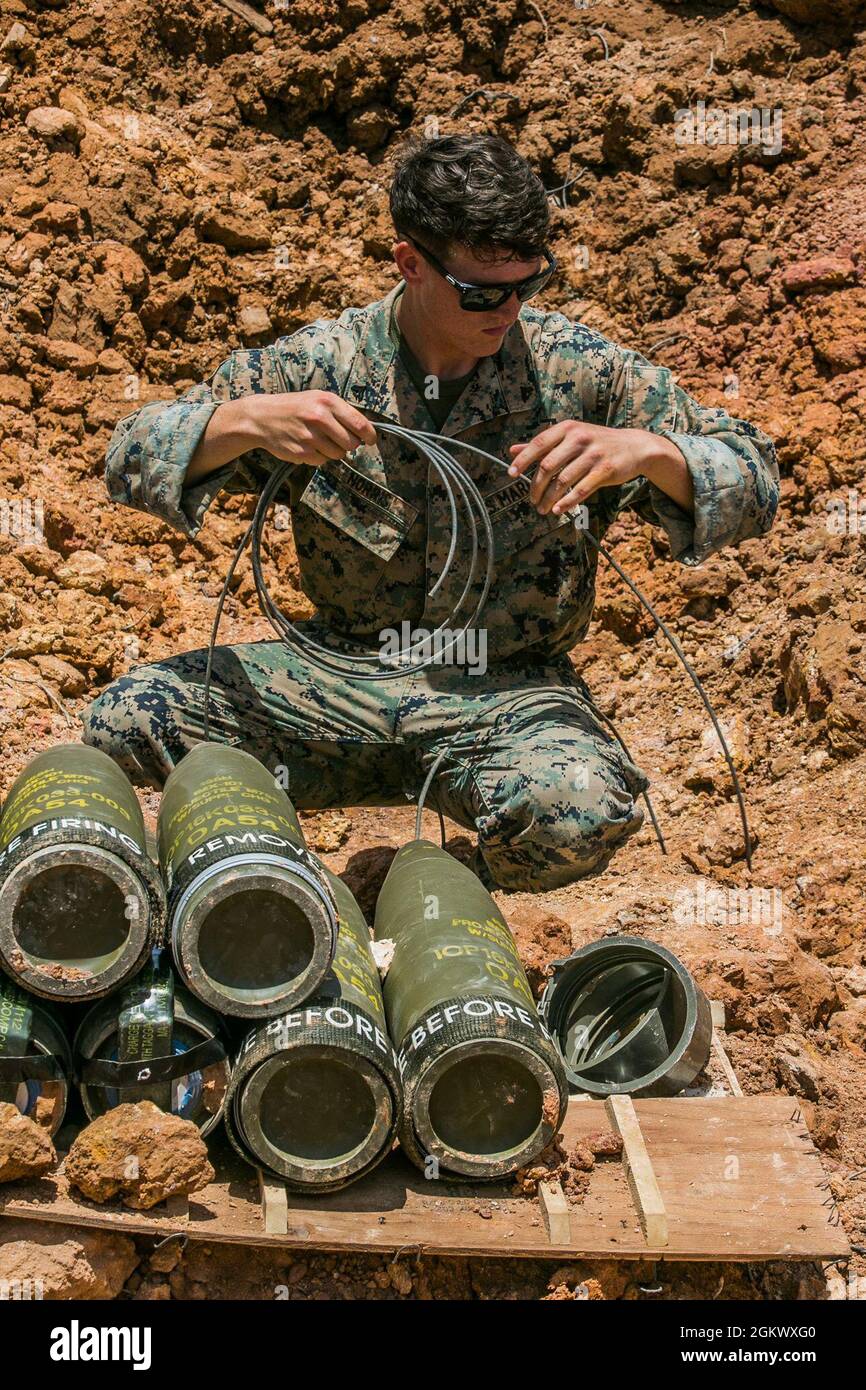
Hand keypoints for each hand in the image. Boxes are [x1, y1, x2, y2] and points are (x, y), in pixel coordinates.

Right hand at [188, 390, 376, 483]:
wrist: (261, 417)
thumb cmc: (295, 407)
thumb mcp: (317, 399)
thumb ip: (341, 412)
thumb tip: (365, 431)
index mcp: (327, 401)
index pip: (360, 424)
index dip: (369, 436)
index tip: (371, 441)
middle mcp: (320, 418)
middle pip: (351, 443)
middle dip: (348, 444)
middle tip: (336, 438)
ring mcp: (311, 436)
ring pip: (338, 454)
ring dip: (332, 451)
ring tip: (318, 440)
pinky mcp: (302, 452)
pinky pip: (322, 461)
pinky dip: (318, 456)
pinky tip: (306, 445)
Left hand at [507, 421, 687, 515]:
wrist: (634, 446)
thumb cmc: (596, 443)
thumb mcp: (571, 437)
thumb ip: (543, 444)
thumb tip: (512, 450)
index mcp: (567, 428)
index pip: (538, 444)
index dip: (523, 460)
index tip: (510, 474)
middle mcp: (579, 438)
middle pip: (548, 466)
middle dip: (536, 487)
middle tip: (532, 500)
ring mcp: (593, 454)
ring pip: (563, 481)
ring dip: (549, 499)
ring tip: (543, 509)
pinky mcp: (605, 469)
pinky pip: (581, 489)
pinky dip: (567, 502)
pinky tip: (558, 510)